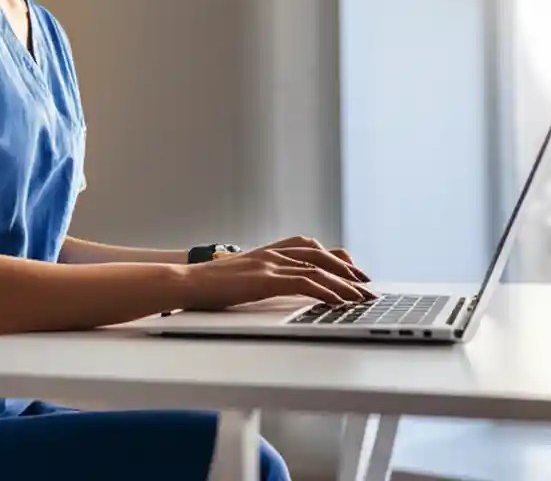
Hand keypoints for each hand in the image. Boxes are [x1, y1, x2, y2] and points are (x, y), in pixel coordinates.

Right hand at [182, 236, 376, 310]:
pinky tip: (339, 302)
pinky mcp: (266, 279)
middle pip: (320, 255)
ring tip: (361, 297)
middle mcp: (272, 253)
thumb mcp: (239, 277)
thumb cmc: (207, 285)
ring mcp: (270, 264)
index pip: (309, 247)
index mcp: (266, 251)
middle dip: (347, 270)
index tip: (351, 269)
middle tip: (366, 284)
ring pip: (318, 269)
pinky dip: (327, 291)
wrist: (185, 282)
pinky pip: (305, 283)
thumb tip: (271, 287)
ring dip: (344, 283)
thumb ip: (258, 277)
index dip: (333, 256)